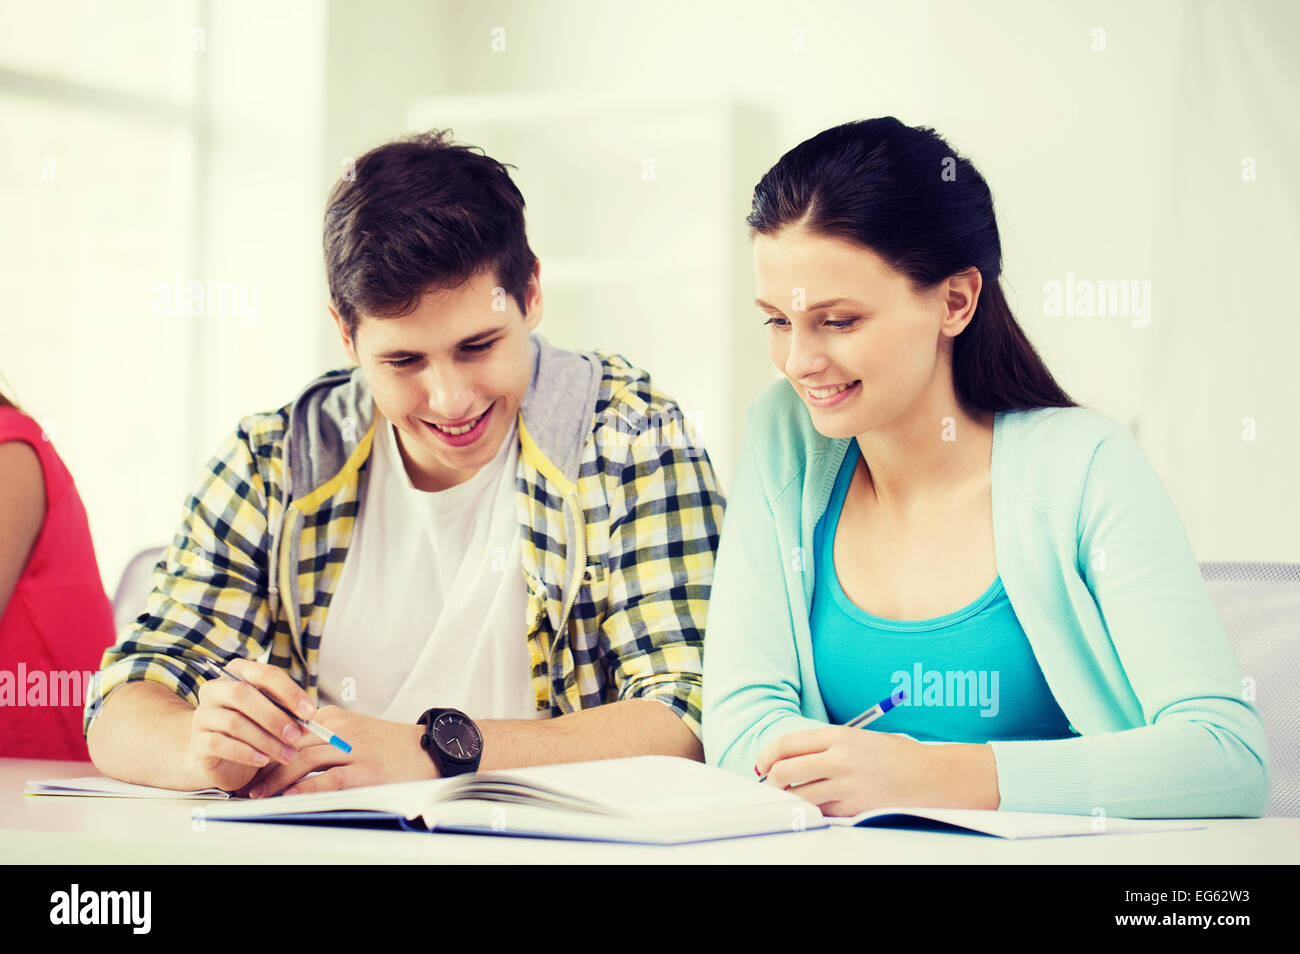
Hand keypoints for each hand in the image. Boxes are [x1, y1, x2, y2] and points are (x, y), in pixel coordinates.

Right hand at [188, 657, 316, 792]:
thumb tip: (310, 718)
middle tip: (297, 735)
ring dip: (266, 740)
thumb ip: (287, 712)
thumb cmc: (252, 729)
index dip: (289, 692)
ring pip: (235, 722)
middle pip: (243, 694)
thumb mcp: (272, 715)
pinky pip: (221, 744)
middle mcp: (215, 690)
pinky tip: (263, 760)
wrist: (221, 758)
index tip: (310, 713)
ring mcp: (203, 716)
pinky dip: (246, 753)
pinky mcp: (198, 742)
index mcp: (236, 673)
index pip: (264, 674)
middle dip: (275, 716)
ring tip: (287, 754)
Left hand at [240, 706, 439, 797]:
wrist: (429, 751)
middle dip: (265, 765)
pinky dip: (307, 788)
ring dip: (277, 779)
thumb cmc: (389, 745)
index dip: (265, 746)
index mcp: (334, 718)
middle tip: (247, 783)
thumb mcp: (353, 731)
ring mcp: (354, 749)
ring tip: (260, 794)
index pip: (289, 730)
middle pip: (291, 745)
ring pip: (304, 761)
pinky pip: (328, 779)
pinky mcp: (365, 770)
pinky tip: (291, 796)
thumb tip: (287, 752)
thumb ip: (323, 737)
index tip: (249, 762)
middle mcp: (341, 730)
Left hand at [755, 727, 946, 816]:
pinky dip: (814, 810)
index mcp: (837, 736)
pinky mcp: (854, 807)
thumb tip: (788, 758)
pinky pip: (821, 812)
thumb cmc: (892, 755)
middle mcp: (838, 759)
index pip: (786, 745)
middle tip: (773, 784)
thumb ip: (824, 746)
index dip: (767, 756)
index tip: (762, 764)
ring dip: (791, 797)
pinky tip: (818, 805)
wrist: (929, 776)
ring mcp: (845, 785)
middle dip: (772, 780)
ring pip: (799, 796)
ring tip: (792, 796)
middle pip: (784, 771)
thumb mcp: (857, 738)